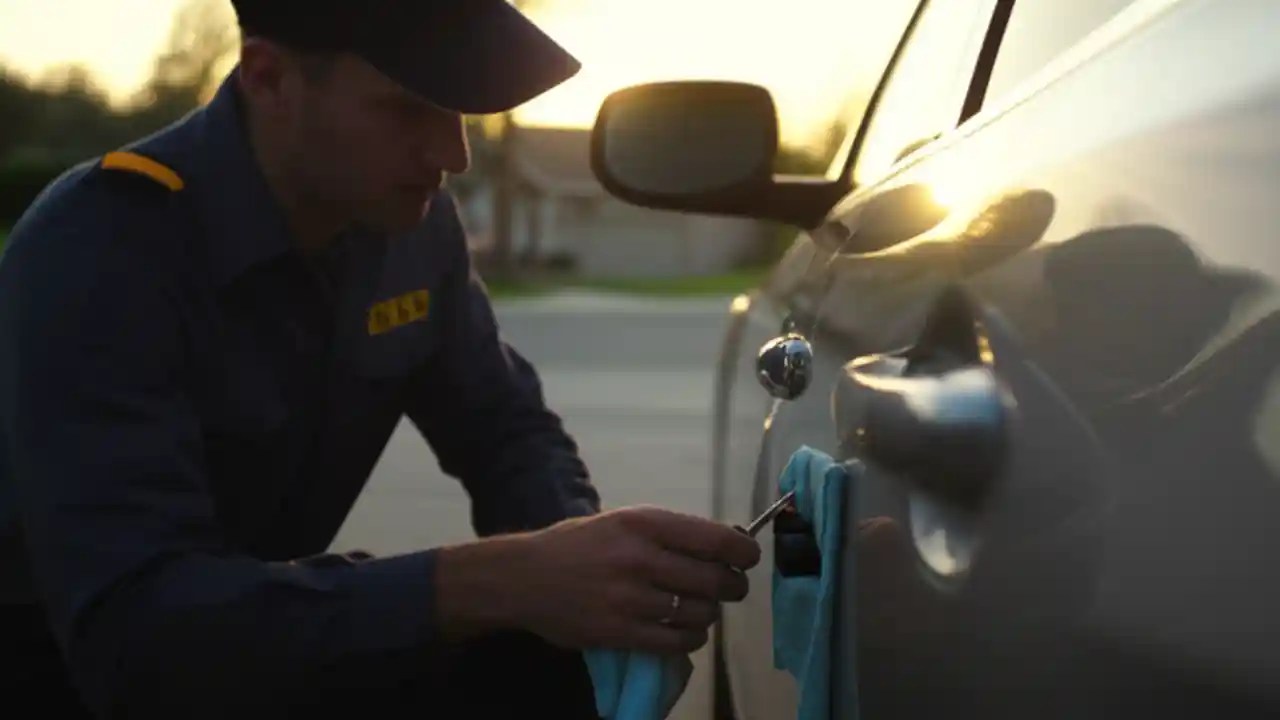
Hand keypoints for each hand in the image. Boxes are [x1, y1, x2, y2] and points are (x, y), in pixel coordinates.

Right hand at [513, 505, 760, 654]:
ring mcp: (629, 599)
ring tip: (699, 607)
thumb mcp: (622, 522)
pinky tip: (683, 629)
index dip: (744, 552)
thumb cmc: (578, 545)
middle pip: (716, 579)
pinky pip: (677, 642)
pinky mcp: (619, 633)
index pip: (716, 539)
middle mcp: (639, 558)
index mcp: (643, 523)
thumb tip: (725, 545)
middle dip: (733, 585)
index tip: (747, 557)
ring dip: (709, 613)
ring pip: (701, 613)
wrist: (523, 578)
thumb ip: (668, 533)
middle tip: (729, 586)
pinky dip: (690, 638)